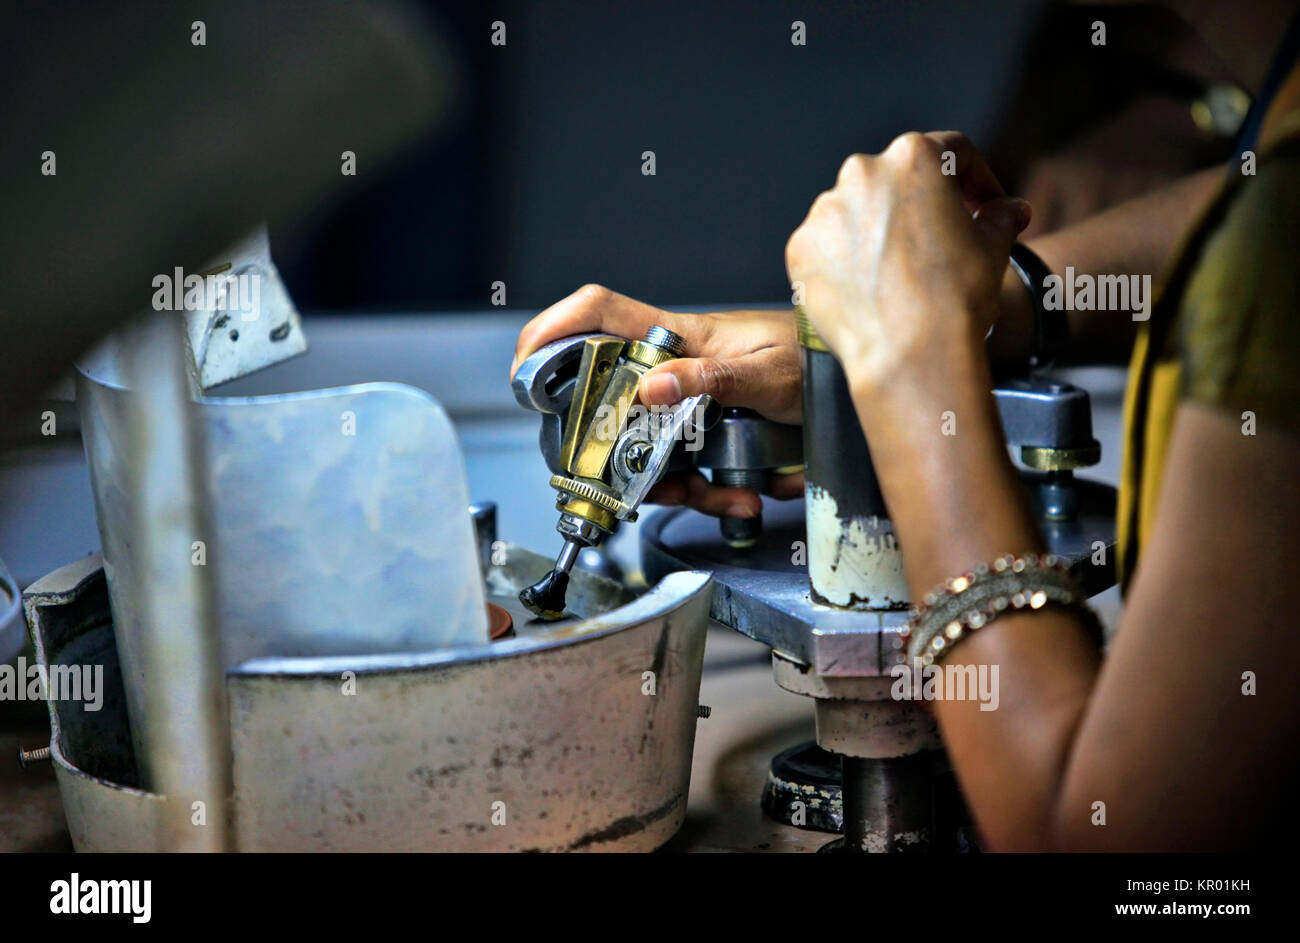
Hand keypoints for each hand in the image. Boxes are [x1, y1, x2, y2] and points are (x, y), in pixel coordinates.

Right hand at [511, 284, 804, 518]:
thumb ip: (711, 378)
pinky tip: (743, 498)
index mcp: (679, 338)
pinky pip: (690, 476)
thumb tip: (648, 386)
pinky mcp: (709, 440)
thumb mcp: (767, 371)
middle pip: (610, 403)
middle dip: (610, 447)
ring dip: (672, 486)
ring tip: (712, 496)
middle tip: (622, 476)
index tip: (527, 365)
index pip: (600, 313)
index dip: (555, 327)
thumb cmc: (815, 359)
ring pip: (649, 453)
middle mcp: (675, 372)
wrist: (851, 390)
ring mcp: (688, 408)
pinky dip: (712, 496)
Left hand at [785, 131, 1030, 396]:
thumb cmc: (956, 298)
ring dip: (877, 232)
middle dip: (921, 206)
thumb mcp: (995, 247)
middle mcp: (861, 172)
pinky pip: (827, 246)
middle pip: (897, 181)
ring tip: (898, 274)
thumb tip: (1010, 210)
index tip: (983, 206)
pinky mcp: (800, 248)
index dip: (976, 180)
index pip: (952, 154)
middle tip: (938, 242)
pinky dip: (845, 261)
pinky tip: (867, 289)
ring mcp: (825, 211)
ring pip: (857, 212)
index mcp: (914, 156)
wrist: (909, 354)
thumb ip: (1000, 217)